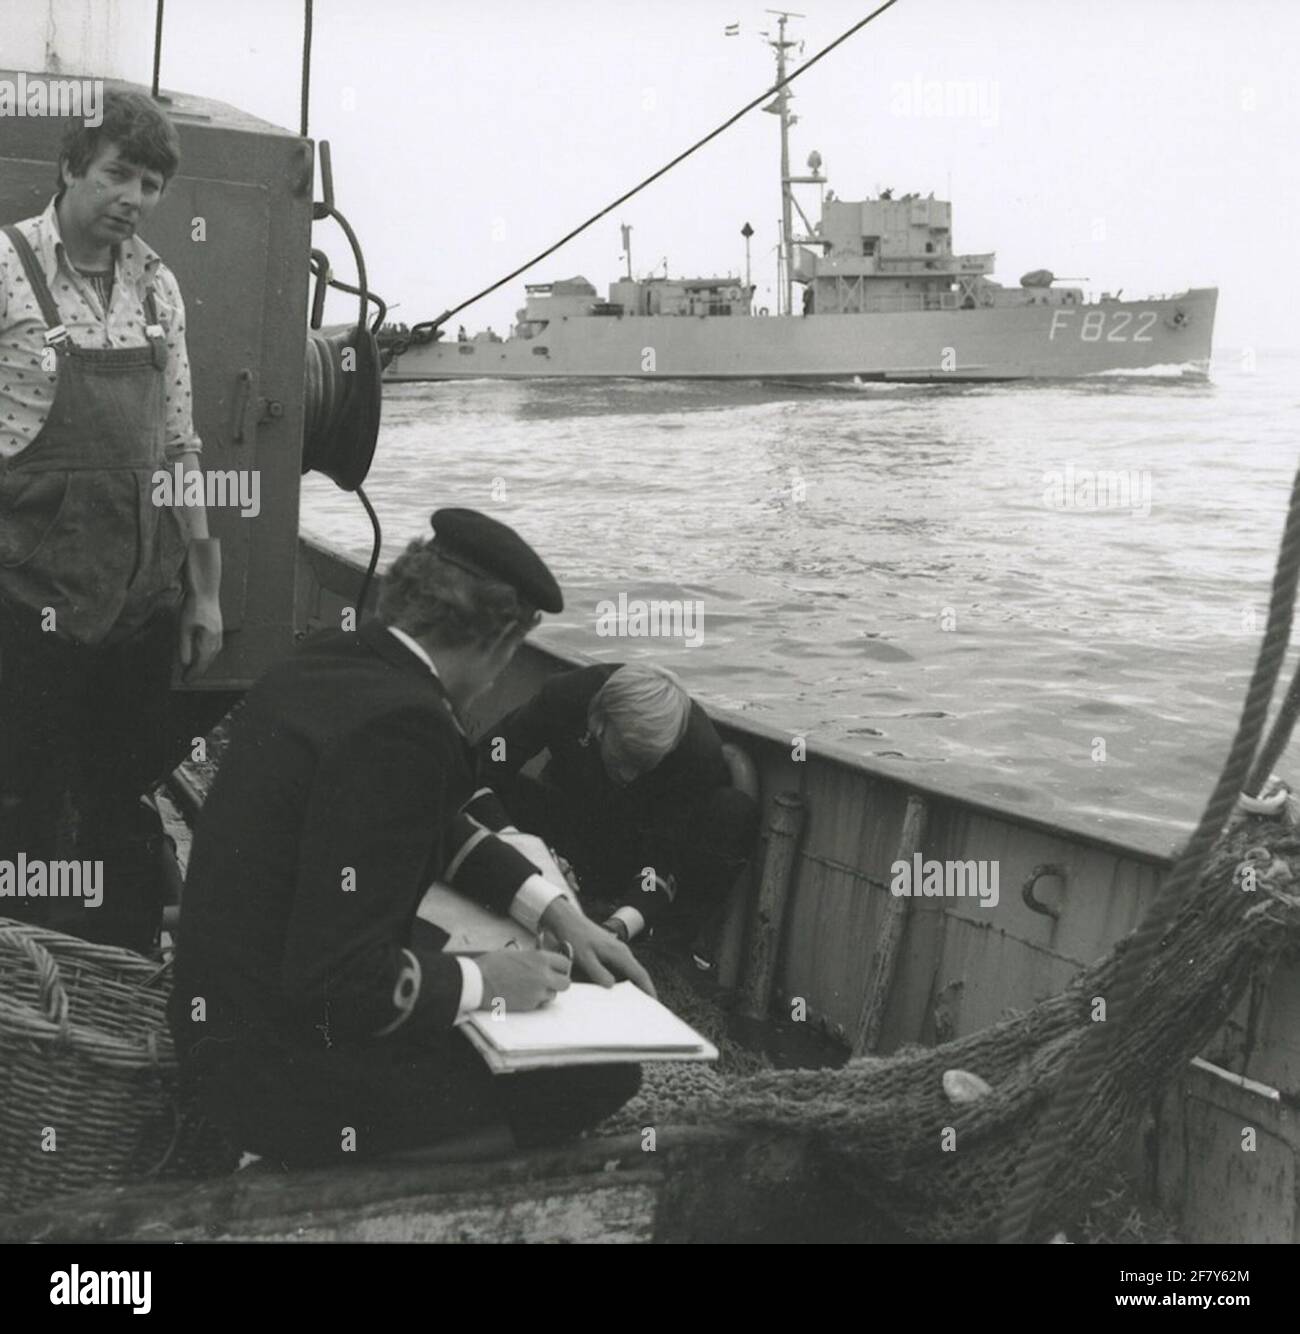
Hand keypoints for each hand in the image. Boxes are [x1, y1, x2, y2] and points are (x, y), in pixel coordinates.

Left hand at [179, 590, 222, 681]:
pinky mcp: (218, 629)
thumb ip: (184, 647)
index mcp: (209, 640)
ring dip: (204, 664)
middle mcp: (217, 639)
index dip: (194, 673)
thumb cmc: (193, 608)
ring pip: (213, 655)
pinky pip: (215, 648)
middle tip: (188, 679)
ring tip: (195, 670)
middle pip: (209, 661)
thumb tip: (185, 663)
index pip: (202, 663)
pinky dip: (208, 655)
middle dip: (199, 671)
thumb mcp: (183, 628)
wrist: (205, 591)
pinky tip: (203, 655)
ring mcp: (219, 634)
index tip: (186, 681)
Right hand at [476, 948, 571, 1011]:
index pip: (565, 963)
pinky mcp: (529, 1005)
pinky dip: (534, 1000)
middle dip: (559, 982)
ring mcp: (537, 992)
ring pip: (553, 995)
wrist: (478, 982)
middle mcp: (543, 976)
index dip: (561, 966)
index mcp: (540, 959)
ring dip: (546, 992)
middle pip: (565, 983)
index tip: (557, 968)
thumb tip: (541, 962)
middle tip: (550, 981)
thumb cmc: (492, 965)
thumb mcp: (516, 953)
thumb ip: (533, 958)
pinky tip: (522, 994)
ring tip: (531, 988)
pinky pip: (539, 1003)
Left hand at [540, 897, 656, 997]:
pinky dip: (626, 980)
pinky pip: (624, 968)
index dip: (648, 988)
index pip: (639, 974)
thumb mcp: (584, 958)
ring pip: (631, 971)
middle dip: (644, 990)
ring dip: (636, 985)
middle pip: (638, 974)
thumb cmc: (575, 938)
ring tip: (635, 1003)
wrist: (568, 922)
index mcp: (619, 953)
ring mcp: (618, 951)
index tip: (654, 1002)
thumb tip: (611, 985)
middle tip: (646, 1008)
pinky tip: (620, 990)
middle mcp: (622, 951)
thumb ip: (597, 972)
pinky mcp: (611, 952)